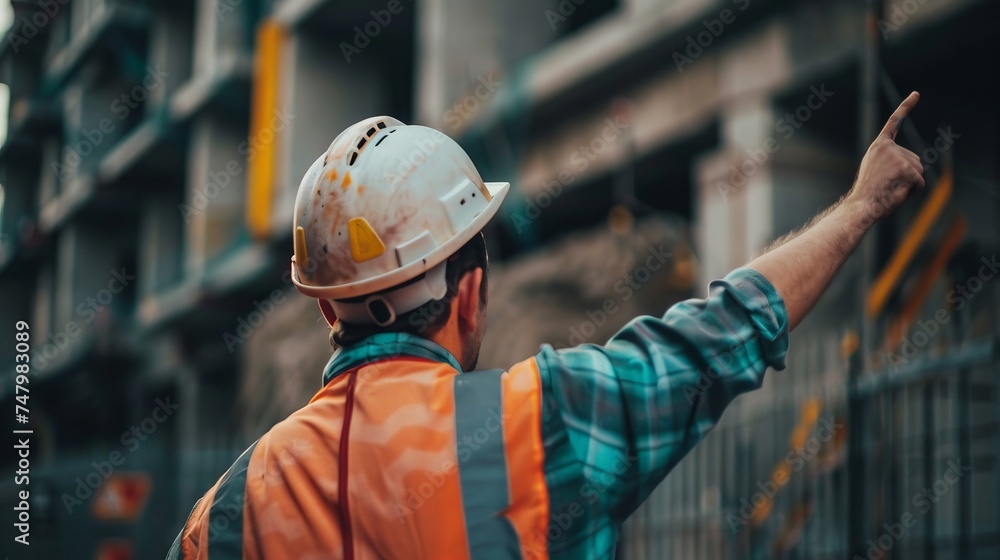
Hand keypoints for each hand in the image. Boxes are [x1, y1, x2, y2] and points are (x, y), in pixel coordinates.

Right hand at [849, 91, 925, 222]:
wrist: (862, 205)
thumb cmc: (867, 194)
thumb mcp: (875, 171)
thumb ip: (890, 162)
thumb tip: (912, 166)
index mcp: (879, 146)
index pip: (894, 122)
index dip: (906, 107)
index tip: (916, 94)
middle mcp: (889, 147)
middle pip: (913, 159)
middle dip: (907, 176)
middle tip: (887, 186)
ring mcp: (899, 157)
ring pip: (918, 171)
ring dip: (910, 185)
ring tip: (891, 190)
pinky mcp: (907, 169)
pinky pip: (920, 183)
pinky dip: (913, 192)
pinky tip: (897, 193)